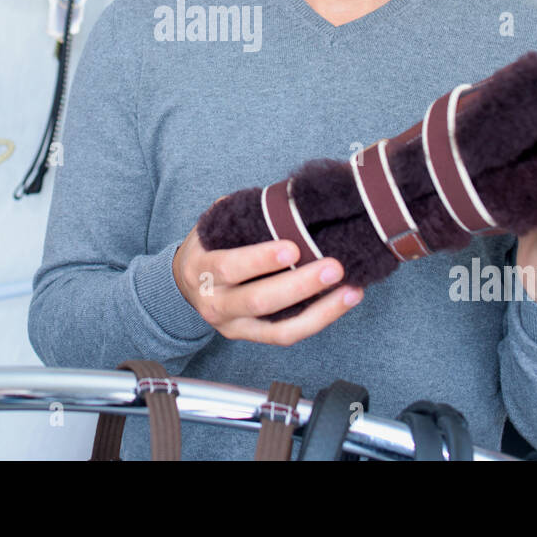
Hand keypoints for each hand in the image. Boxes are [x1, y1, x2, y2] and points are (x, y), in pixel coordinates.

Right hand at [173, 197, 363, 345]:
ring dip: (319, 310)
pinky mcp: (253, 338)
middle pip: (258, 301)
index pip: (229, 268)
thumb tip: (287, 198)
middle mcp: (215, 304)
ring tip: (350, 290)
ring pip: (278, 328)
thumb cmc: (208, 247)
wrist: (186, 284)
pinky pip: (287, 335)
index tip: (293, 247)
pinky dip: (319, 320)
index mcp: (201, 270)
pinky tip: (344, 300)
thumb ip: (242, 213)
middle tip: (333, 267)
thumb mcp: (213, 226)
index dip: (261, 260)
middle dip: (299, 285)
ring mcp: (234, 326)